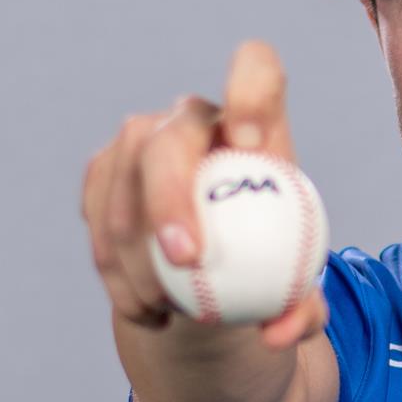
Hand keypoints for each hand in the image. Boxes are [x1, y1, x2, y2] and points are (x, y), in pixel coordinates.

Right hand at [79, 39, 329, 348]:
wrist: (213, 282)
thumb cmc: (272, 276)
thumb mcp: (300, 298)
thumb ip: (304, 313)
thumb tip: (281, 331)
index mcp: (255, 123)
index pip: (255, 70)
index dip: (249, 90)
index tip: (252, 146)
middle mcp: (192, 119)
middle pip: (170, 136)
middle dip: (170, 193)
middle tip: (186, 261)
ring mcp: (139, 140)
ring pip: (123, 184)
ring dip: (137, 254)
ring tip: (168, 309)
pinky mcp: (103, 173)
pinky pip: (97, 219)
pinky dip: (118, 273)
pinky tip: (146, 313)